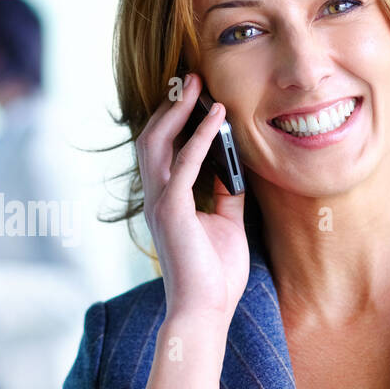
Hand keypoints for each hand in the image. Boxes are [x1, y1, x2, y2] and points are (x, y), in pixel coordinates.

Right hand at [136, 72, 249, 321]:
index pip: (164, 149)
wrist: (206, 311)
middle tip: (192, 78)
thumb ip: (225, 193)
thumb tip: (236, 167)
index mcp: (166, 200)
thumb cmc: (214, 274)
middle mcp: (157, 197)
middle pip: (153, 137)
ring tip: (197, 86)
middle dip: (172, 105)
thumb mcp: (227, 224)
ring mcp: (160, 202)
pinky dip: (199, 137)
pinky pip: (183, 163)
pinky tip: (216, 117)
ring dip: (179, 111)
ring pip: (158, 142)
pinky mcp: (172, 210)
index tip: (197, 94)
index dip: (176, 119)